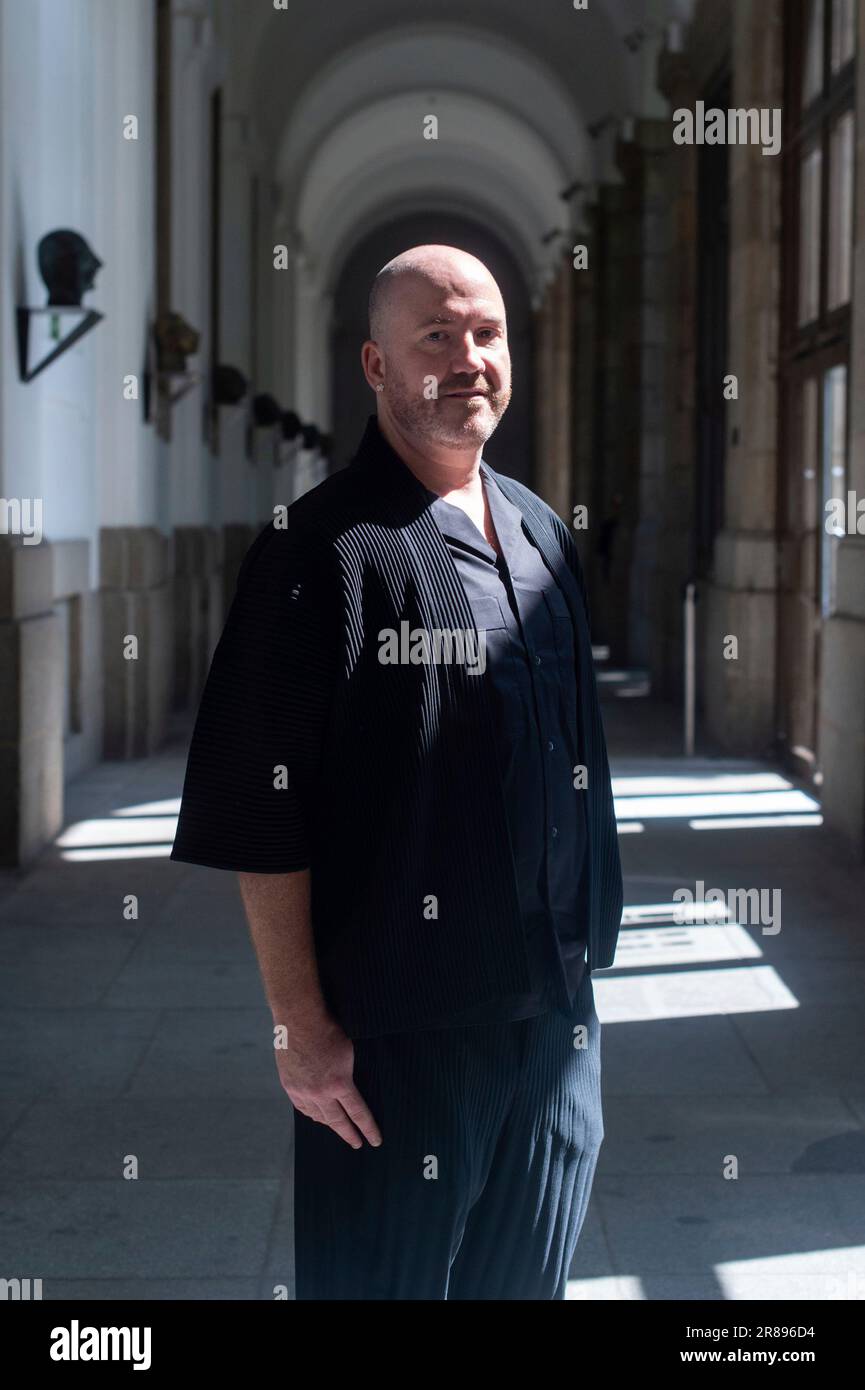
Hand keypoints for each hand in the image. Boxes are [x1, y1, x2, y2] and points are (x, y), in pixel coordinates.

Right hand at [273, 1011, 382, 1149]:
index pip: (357, 1113)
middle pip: (337, 1121)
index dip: (368, 1128)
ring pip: (318, 1116)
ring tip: (338, 1128)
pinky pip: (302, 1108)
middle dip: (349, 1134)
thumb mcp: (350, 1053)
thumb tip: (354, 1089)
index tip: (375, 1140)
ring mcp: (302, 1091)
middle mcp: (320, 1092)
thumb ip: (350, 1075)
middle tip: (357, 1143)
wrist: (299, 1020)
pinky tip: (317, 1115)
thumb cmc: (328, 1030)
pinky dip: (312, 1113)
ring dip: (329, 1124)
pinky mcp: (290, 1086)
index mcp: (339, 1084)